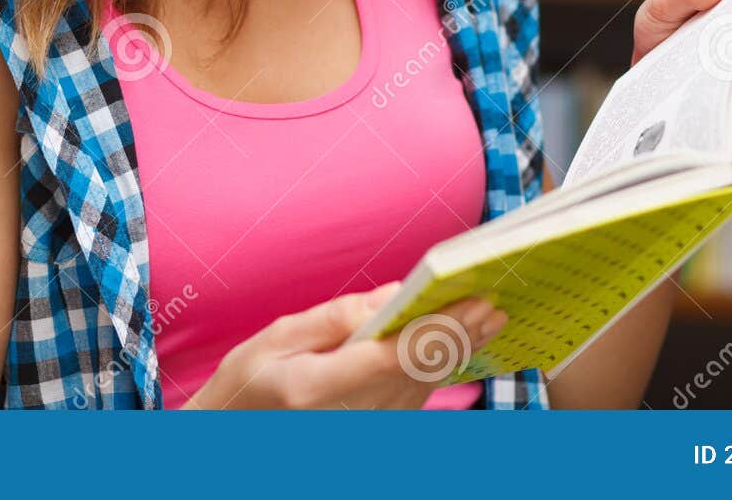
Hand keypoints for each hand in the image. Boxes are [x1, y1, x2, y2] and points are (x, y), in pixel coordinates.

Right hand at [181, 284, 506, 409]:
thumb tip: (392, 294)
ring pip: (425, 385)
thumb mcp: (275, 339)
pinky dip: (439, 366)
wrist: (236, 436)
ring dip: (458, 350)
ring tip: (487, 317)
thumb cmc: (248, 384)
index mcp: (321, 388)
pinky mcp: (375, 429)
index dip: (441, 330)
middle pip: (421, 371)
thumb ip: (336, 317)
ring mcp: (366, 428)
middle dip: (461, 336)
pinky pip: (414, 395)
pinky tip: (458, 343)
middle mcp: (352, 415)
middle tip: (495, 304)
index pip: (396, 356)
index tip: (475, 304)